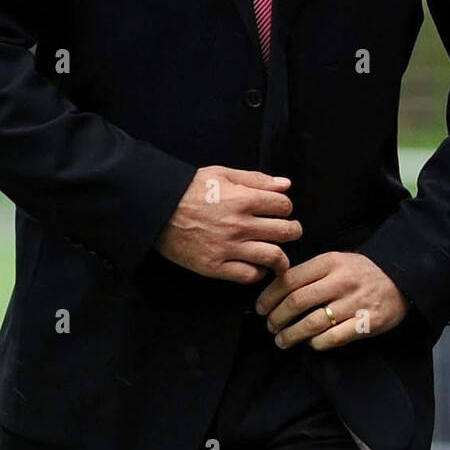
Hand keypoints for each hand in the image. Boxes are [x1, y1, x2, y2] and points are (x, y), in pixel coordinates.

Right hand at [154, 165, 301, 282]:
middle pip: (285, 232)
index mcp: (244, 199)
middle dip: (293, 231)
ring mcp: (228, 247)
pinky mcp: (215, 266)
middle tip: (290, 232)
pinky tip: (257, 267)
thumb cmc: (190, 189)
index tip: (280, 211)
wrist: (156, 209)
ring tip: (281, 257)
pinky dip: (258, 273)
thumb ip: (257, 180)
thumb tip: (286, 185)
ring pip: (273, 256)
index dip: (286, 208)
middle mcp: (240, 225)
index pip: (284, 206)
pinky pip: (248, 275)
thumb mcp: (223, 174)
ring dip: (282, 258)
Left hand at [256, 251, 408, 350]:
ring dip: (291, 335)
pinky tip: (310, 344)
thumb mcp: (337, 261)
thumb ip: (310, 272)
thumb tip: (276, 290)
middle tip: (270, 326)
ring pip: (312, 323)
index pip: (290, 280)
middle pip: (297, 302)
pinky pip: (333, 338)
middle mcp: (341, 281)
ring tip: (282, 340)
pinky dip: (316, 343)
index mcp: (330, 262)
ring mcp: (355, 302)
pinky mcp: (366, 322)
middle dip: (276, 318)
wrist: (401, 279)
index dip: (269, 296)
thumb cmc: (361, 273)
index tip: (260, 308)